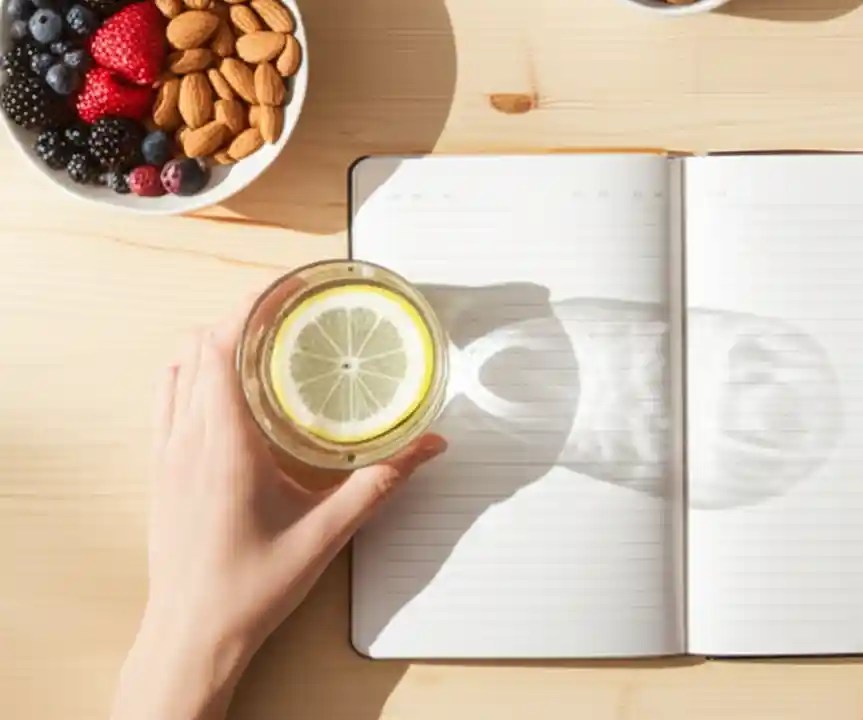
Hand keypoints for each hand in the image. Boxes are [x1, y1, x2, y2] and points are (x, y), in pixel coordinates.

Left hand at [112, 303, 446, 719]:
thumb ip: (379, 483)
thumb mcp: (327, 534)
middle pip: (197, 345)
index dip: (248, 306)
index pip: (219, 347)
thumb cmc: (249, 589)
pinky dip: (193, 373)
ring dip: (212, 342)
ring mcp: (165, 453)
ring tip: (260, 341)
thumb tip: (427, 447)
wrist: (193, 633)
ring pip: (176, 367)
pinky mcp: (159, 469)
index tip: (284, 288)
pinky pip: (166, 398)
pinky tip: (228, 388)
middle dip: (239, 316)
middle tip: (287, 312)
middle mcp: (186, 440)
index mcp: (223, 446)